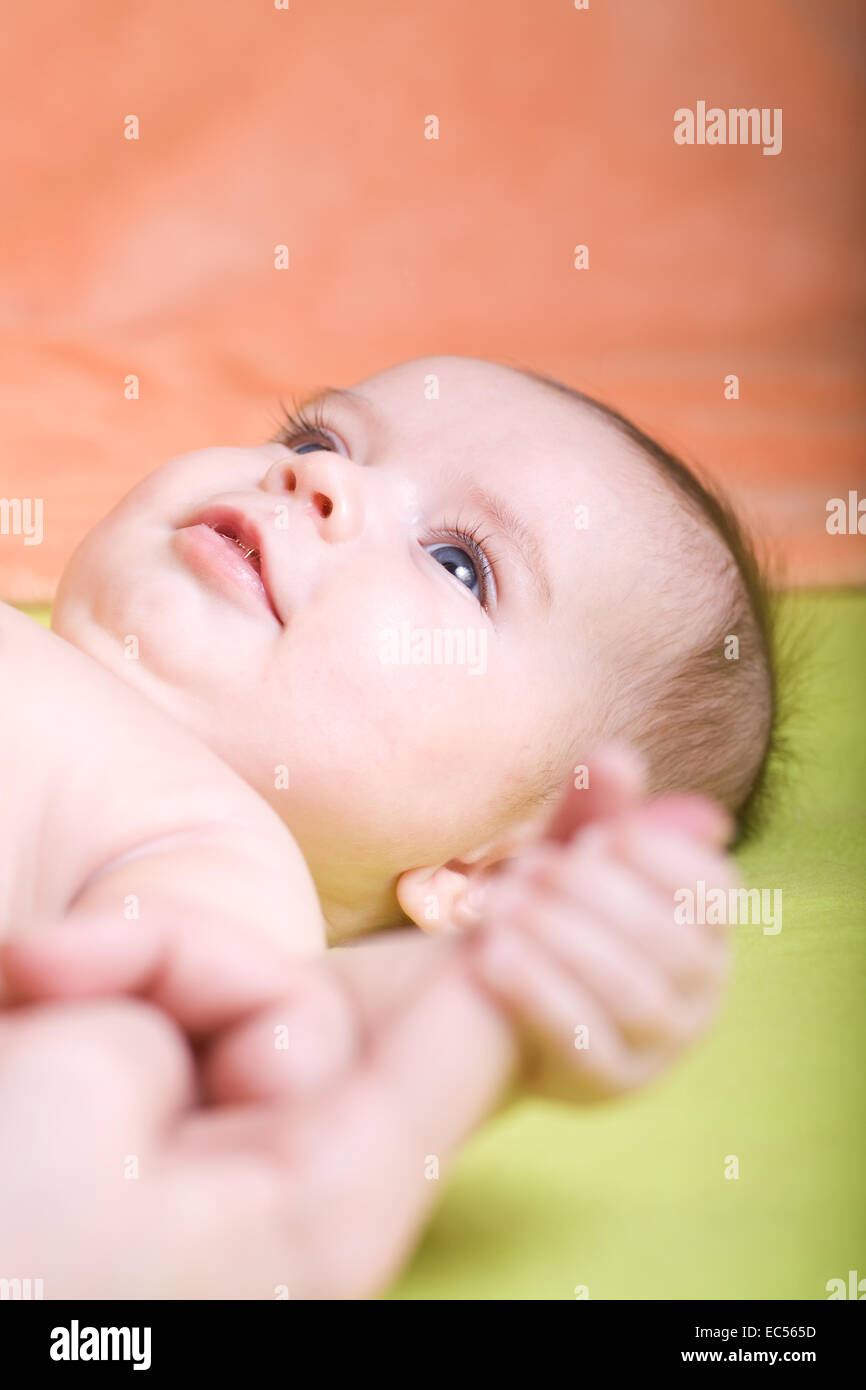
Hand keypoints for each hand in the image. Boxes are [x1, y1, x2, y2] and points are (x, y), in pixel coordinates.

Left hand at [461, 749, 736, 1102]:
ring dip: (567, 942)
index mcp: (705, 926)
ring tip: (500, 903)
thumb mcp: (564, 859)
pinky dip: (538, 995)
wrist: (489, 1005)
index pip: (714, 889)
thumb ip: (589, 813)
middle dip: (598, 897)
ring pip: (633, 994)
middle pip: (669, 942)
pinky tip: (487, 956)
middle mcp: (699, 990)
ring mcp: (661, 1045)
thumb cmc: (543, 914)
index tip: (599, 834)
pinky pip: (584, 1045)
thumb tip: (616, 756)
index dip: (660, 858)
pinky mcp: (610, 1085)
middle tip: (530, 865)